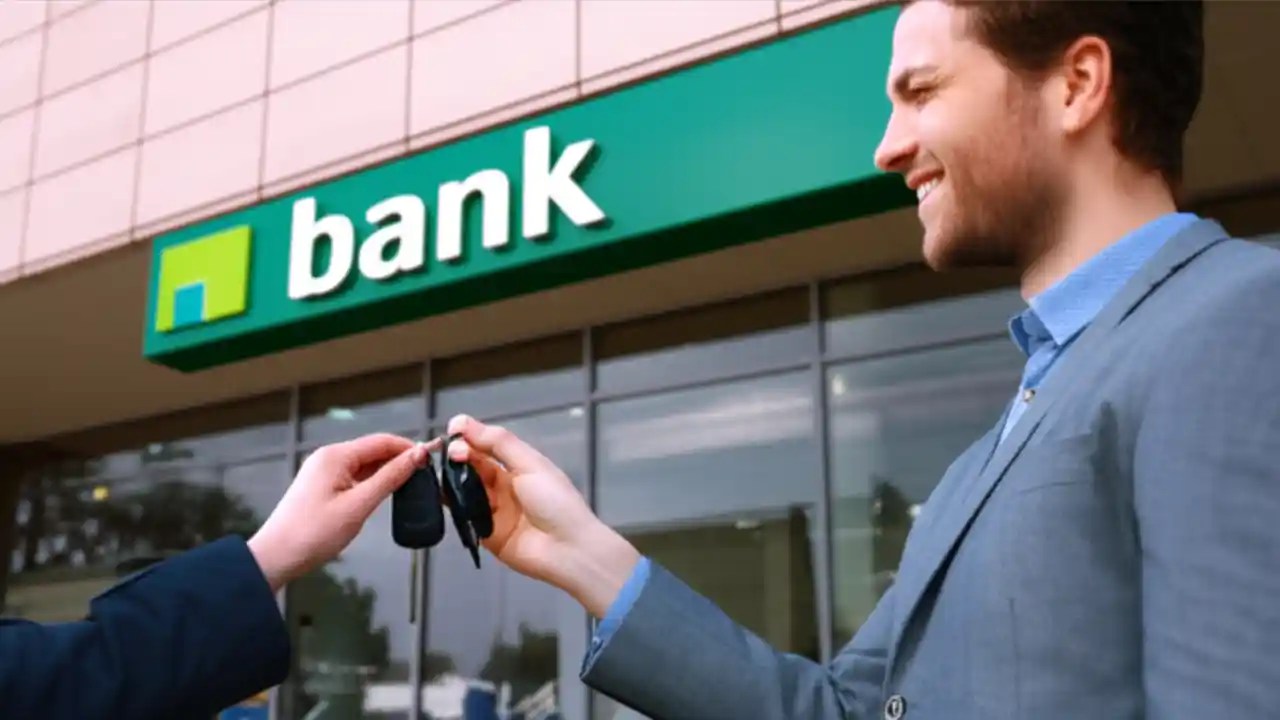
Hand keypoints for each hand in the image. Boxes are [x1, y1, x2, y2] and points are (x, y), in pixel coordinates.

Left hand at [247, 433, 437, 591]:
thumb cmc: (313, 534)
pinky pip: (355, 477)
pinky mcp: (323, 486)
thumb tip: (417, 456)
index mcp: (335, 456)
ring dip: (388, 473)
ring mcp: (324, 472)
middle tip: (426, 476)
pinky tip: (386, 494)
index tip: (432, 458)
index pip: (382, 441)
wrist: (276, 557)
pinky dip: (373, 483)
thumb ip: (390, 478)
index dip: (409, 448)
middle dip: (400, 460)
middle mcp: (328, 458)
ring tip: (412, 486)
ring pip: (365, 465)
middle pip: (374, 451)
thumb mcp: (359, 505)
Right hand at [446, 414, 639, 617]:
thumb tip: (465, 422)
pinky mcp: (484, 533)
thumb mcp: (530, 464)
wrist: (568, 550)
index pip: (487, 446)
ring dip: (451, 479)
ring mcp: (494, 510)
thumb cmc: (557, 503)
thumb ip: (499, 443)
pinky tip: (444, 495)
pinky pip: (463, 516)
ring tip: (444, 472)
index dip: (469, 437)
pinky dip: (452, 505)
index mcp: (519, 466)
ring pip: (463, 489)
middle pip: (472, 466)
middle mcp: (504, 486)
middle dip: (458, 456)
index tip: (453, 430)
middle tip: (452, 454)